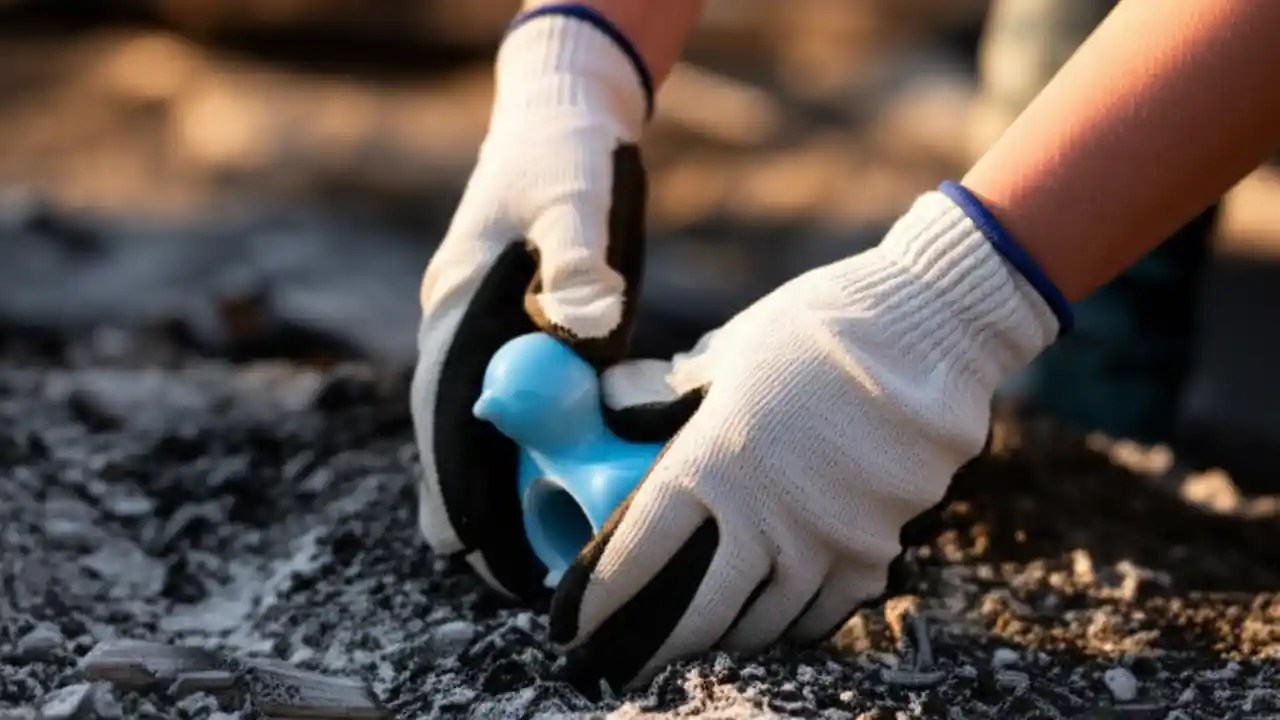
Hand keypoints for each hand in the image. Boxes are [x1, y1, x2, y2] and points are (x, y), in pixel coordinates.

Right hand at [411, 10, 649, 601]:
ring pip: (487, 436)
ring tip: (539, 565)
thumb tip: (582, 327)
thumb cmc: (561, 153)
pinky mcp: (526, 342)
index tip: (464, 544)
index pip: (441, 410)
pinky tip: (572, 502)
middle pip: (456, 439)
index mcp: (455, 308)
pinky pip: (525, 416)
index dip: (451, 478)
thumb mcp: (572, 191)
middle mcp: (461, 336)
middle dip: (476, 507)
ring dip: (507, 495)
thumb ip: (576, 255)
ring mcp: (490, 342)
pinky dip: (539, 462)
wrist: (563, 118)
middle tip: (508, 579)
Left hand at [549, 190, 1060, 688]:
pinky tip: (782, 620)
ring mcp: (823, 540)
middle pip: (700, 612)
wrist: (926, 329)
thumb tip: (617, 404)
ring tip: (706, 640)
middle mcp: (763, 516)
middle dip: (658, 646)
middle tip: (630, 665)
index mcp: (711, 463)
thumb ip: (671, 391)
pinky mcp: (875, 548)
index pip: (639, 550)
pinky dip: (798, 623)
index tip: (571, 621)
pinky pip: (827, 610)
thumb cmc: (815, 328)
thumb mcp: (728, 349)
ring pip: (765, 622)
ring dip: (730, 636)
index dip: (600, 594)